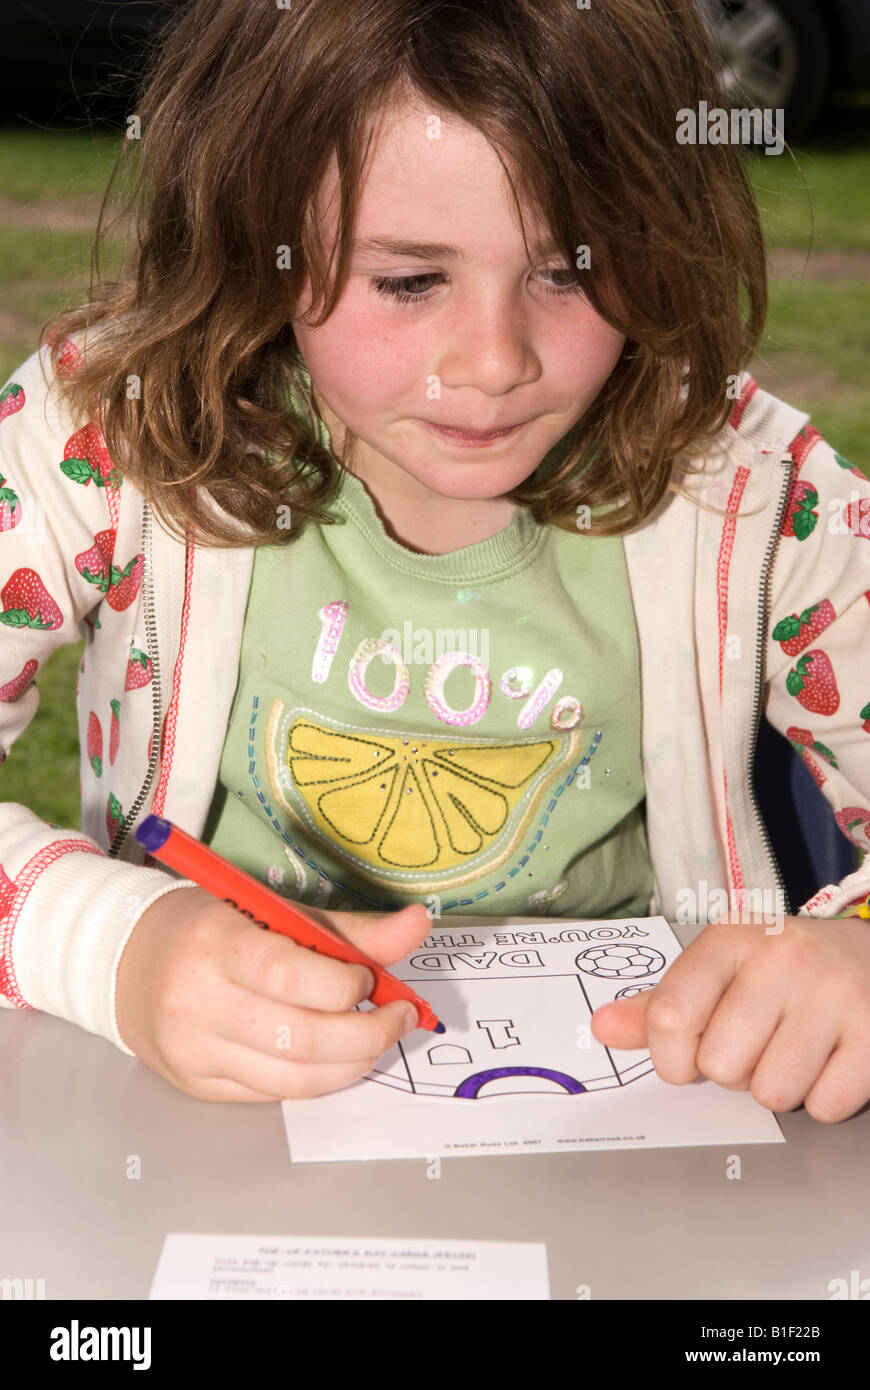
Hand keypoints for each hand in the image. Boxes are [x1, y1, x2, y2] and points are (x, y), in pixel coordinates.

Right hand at [115, 886, 431, 1102]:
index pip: (291, 976)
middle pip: (301, 1039)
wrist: (129, 963)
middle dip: (368, 1034)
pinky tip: (333, 1055)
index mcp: (214, 944)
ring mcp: (193, 1052)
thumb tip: (418, 925)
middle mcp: (196, 1003)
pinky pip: (274, 1094)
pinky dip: (317, 1078)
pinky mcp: (197, 1086)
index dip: (346, 985)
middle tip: (397, 1016)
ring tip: (374, 1038)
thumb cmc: (211, 928)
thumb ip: (348, 929)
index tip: (370, 980)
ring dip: (352, 1063)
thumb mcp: (273, 910)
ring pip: (293, 1078)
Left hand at [590, 914, 869, 1121]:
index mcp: (729, 939)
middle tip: (759, 1040)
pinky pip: (824, 1106)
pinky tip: (829, 1057)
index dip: (672, 1058)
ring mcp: (833, 994)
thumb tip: (601, 1028)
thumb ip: (659, 1005)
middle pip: (721, 1066)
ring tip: (795, 1045)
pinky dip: (823, 1096)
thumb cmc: (782, 969)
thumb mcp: (718, 970)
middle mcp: (781, 959)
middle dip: (736, 1070)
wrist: (869, 955)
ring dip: (779, 1084)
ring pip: (772, 1093)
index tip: (689, 1054)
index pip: (670, 1018)